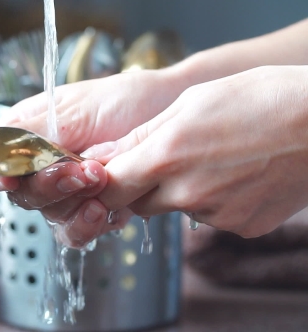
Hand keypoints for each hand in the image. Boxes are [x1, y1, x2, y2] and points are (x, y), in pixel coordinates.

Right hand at [0, 69, 183, 246]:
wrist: (171, 114)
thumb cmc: (121, 102)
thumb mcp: (69, 110)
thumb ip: (21, 131)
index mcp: (21, 139)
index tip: (8, 176)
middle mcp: (37, 169)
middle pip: (18, 196)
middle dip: (49, 185)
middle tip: (84, 167)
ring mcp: (65, 193)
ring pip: (48, 216)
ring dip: (74, 203)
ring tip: (104, 180)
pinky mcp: (91, 209)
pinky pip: (75, 233)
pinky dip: (89, 224)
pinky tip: (109, 208)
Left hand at [89, 65, 307, 237]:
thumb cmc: (262, 98)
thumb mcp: (192, 102)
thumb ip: (141, 135)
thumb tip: (101, 157)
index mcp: (167, 158)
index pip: (110, 189)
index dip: (104, 183)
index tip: (108, 173)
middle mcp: (187, 194)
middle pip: (140, 204)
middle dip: (142, 187)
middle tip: (166, 159)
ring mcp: (218, 215)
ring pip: (178, 209)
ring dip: (182, 191)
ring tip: (215, 159)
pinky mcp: (243, 227)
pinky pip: (213, 217)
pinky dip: (216, 200)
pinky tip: (237, 175)